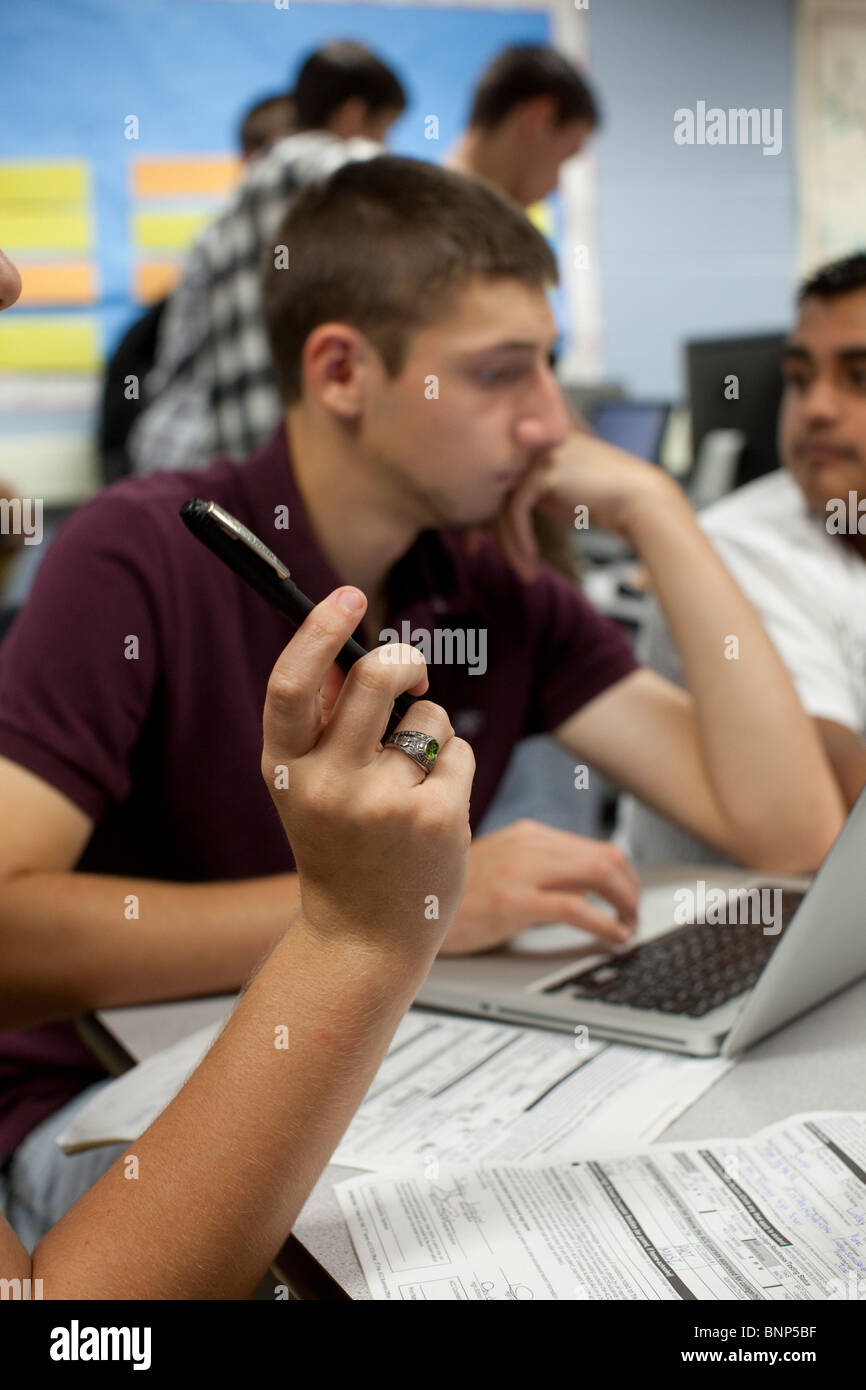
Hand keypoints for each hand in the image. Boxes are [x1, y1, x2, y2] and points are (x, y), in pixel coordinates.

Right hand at [261, 585, 475, 957]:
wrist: (364, 937)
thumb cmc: (340, 850)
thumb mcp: (308, 788)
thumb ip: (320, 723)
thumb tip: (340, 653)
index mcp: (286, 769)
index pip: (292, 684)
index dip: (319, 631)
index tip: (346, 596)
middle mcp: (328, 784)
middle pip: (376, 677)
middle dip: (403, 661)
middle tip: (411, 671)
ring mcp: (383, 803)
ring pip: (427, 716)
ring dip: (430, 733)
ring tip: (411, 782)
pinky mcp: (435, 817)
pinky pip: (457, 752)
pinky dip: (452, 769)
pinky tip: (434, 810)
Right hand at [439, 819, 640, 954]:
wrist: (406, 906)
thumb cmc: (451, 897)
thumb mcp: (498, 869)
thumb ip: (536, 871)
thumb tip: (581, 892)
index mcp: (527, 835)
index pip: (596, 847)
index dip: (624, 876)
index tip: (629, 899)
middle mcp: (529, 845)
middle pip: (606, 856)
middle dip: (632, 889)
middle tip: (634, 916)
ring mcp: (521, 870)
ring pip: (599, 874)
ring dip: (625, 904)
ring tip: (628, 927)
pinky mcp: (514, 900)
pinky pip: (576, 908)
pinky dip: (605, 924)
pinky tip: (614, 938)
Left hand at [493, 429, 678, 581]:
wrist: (640, 501)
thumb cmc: (603, 502)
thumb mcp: (557, 497)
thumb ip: (527, 496)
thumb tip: (493, 519)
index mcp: (532, 446)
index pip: (495, 481)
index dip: (483, 515)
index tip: (476, 545)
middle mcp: (531, 444)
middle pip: (492, 491)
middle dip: (484, 529)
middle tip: (479, 556)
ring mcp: (538, 455)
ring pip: (503, 506)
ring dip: (510, 545)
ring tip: (524, 573)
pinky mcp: (545, 472)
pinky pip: (517, 512)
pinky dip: (520, 541)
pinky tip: (530, 560)